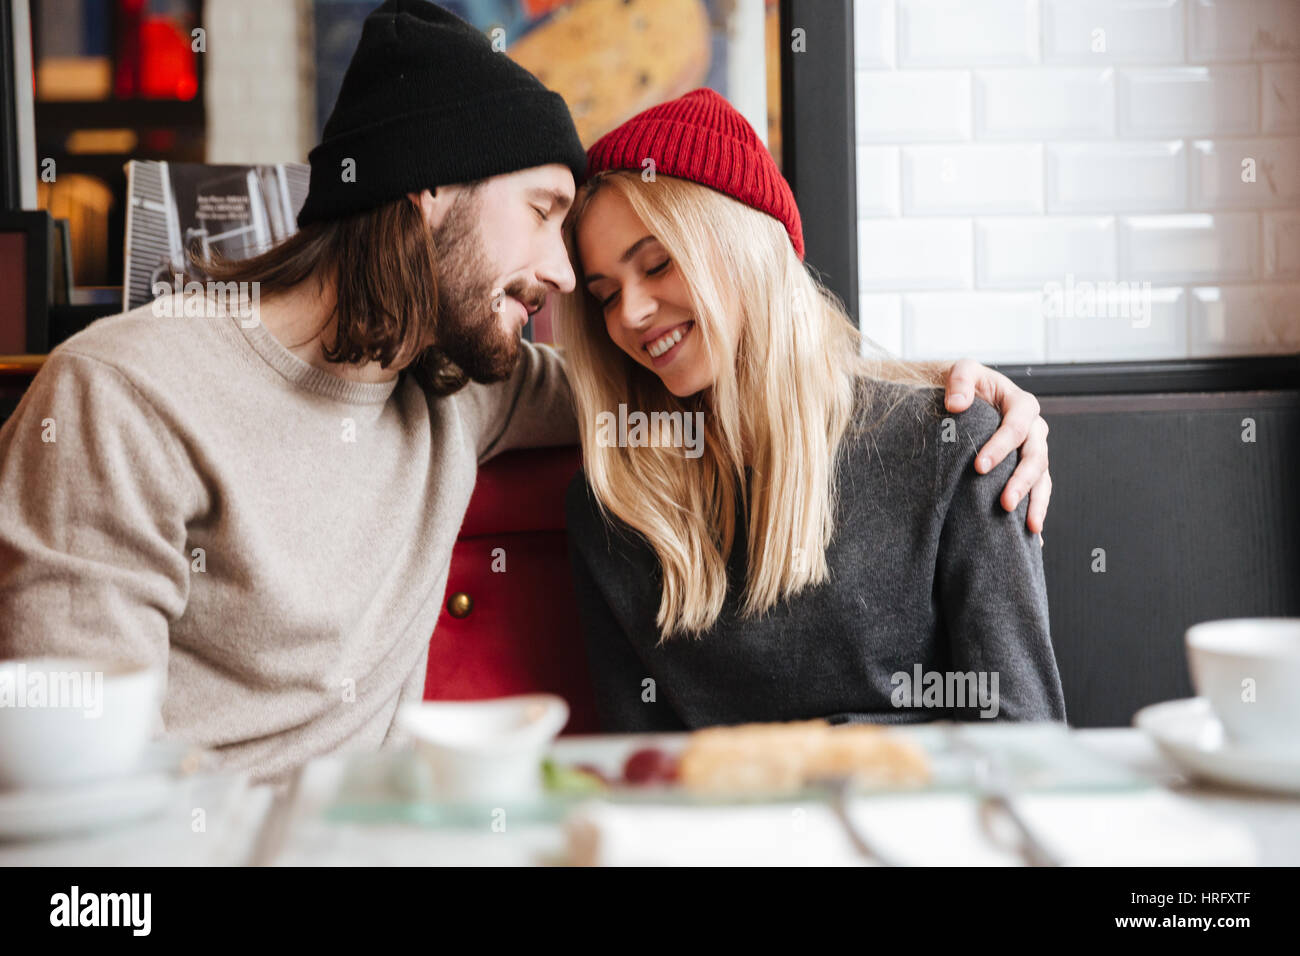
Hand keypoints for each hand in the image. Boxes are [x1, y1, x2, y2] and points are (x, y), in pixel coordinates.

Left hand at [941, 359, 1050, 537]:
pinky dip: (1035, 513)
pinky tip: (1034, 539)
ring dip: (1037, 502)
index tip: (978, 467)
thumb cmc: (964, 385)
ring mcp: (1034, 452)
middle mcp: (1034, 430)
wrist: (965, 399)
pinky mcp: (1026, 470)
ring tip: (1030, 527)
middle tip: (1005, 503)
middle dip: (1022, 481)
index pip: (1017, 427)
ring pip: (1043, 479)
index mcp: (1022, 405)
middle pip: (1036, 457)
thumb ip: (959, 381)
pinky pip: (1038, 493)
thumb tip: (955, 405)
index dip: (1001, 446)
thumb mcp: (962, 371)